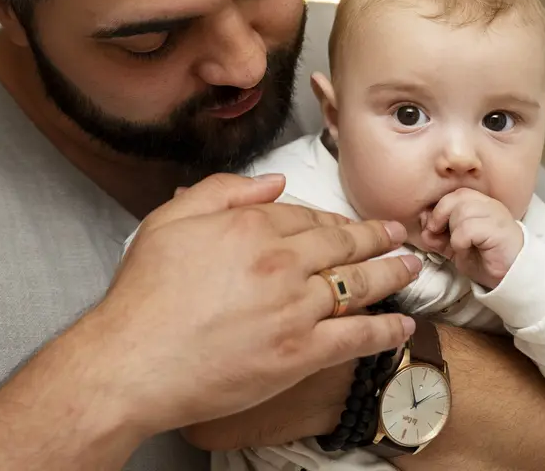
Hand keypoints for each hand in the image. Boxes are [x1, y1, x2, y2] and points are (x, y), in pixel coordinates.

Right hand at [91, 173, 422, 436]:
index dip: (330, 218)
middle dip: (376, 238)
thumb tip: (274, 182)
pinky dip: (385, 330)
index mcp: (253, 227)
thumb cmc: (143, 296)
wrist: (133, 361)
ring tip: (411, 268)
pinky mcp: (301, 354)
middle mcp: (282, 263)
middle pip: (343, 244)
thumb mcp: (171, 220)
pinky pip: (356, 337)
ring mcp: (296, 309)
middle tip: (397, 235)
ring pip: (358, 285)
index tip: (346, 221)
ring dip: (391, 274)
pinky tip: (402, 326)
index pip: (306, 215)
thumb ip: (224, 192)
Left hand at [419, 188, 522, 288]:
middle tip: (440, 236)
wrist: (510, 279)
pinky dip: (460, 242)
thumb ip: (438, 235)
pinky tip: (467, 250)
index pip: (453, 194)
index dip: (438, 210)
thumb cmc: (484, 260)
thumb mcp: (454, 247)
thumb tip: (423, 224)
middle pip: (456, 197)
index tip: (432, 229)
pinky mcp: (499, 230)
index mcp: (480, 204)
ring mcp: (496, 216)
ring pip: (462, 211)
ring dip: (453, 231)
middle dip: (441, 217)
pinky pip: (469, 228)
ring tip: (460, 247)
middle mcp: (489, 205)